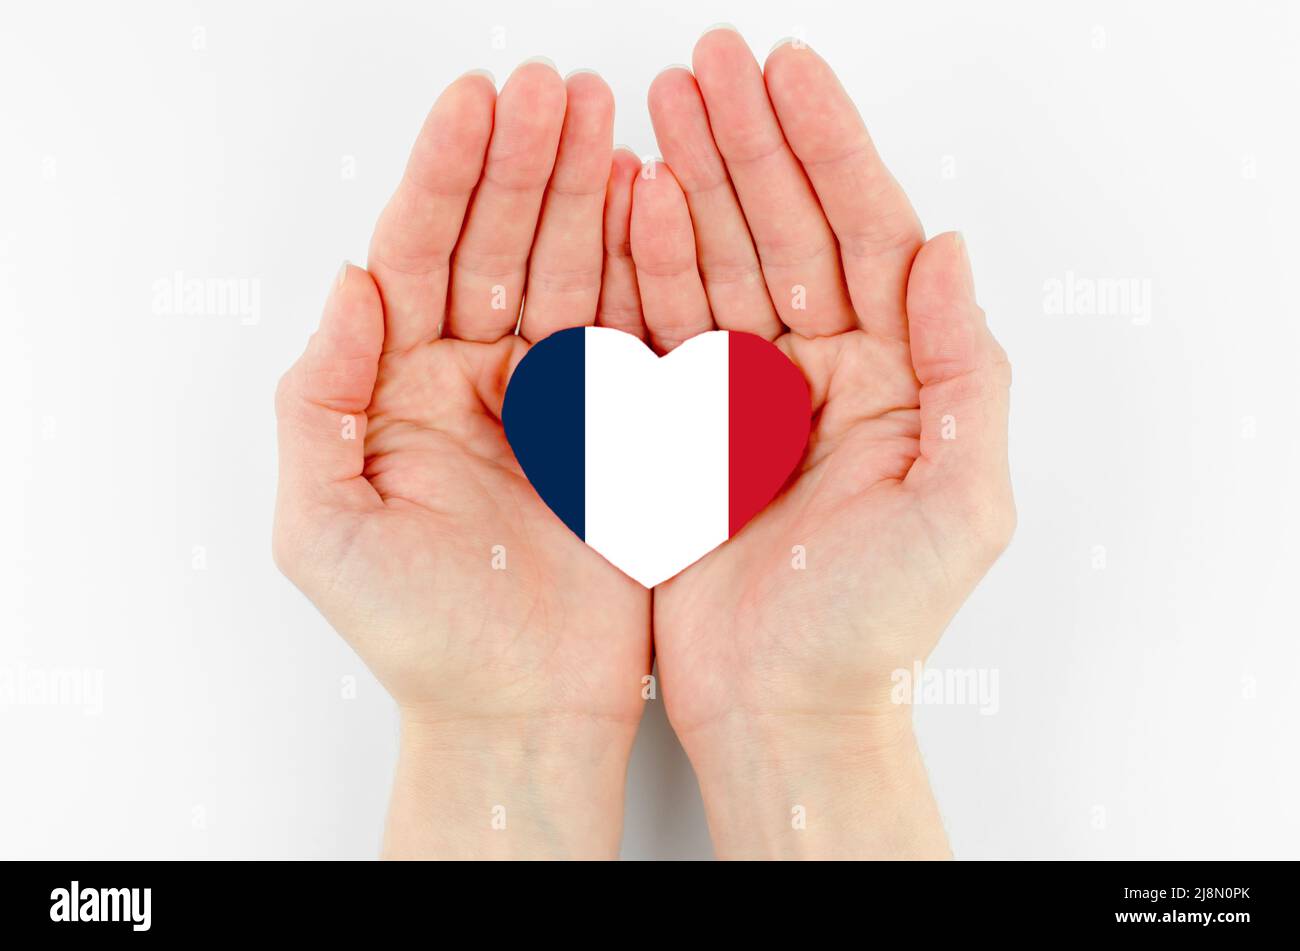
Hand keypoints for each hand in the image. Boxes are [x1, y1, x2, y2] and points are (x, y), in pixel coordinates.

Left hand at [273, 62, 650, 858]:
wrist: (519, 710)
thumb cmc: (419, 636)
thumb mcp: (324, 526)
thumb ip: (320, 401)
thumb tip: (347, 285)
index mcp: (400, 391)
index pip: (419, 257)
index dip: (445, 178)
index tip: (475, 105)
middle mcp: (473, 381)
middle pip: (497, 245)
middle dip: (524, 163)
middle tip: (555, 89)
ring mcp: (550, 398)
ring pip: (567, 270)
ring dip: (584, 192)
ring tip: (605, 116)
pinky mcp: (616, 427)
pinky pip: (629, 330)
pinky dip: (640, 264)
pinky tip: (646, 201)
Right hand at [632, 30, 1014, 857]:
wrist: (782, 709)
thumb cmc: (874, 627)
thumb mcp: (961, 507)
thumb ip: (968, 374)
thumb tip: (951, 252)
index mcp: (895, 379)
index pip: (865, 236)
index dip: (828, 150)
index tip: (787, 75)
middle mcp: (821, 373)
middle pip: (785, 230)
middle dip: (746, 142)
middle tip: (706, 62)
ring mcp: (746, 395)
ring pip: (717, 264)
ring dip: (688, 183)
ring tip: (655, 105)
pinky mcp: (682, 428)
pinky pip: (659, 328)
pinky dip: (642, 264)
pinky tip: (626, 202)